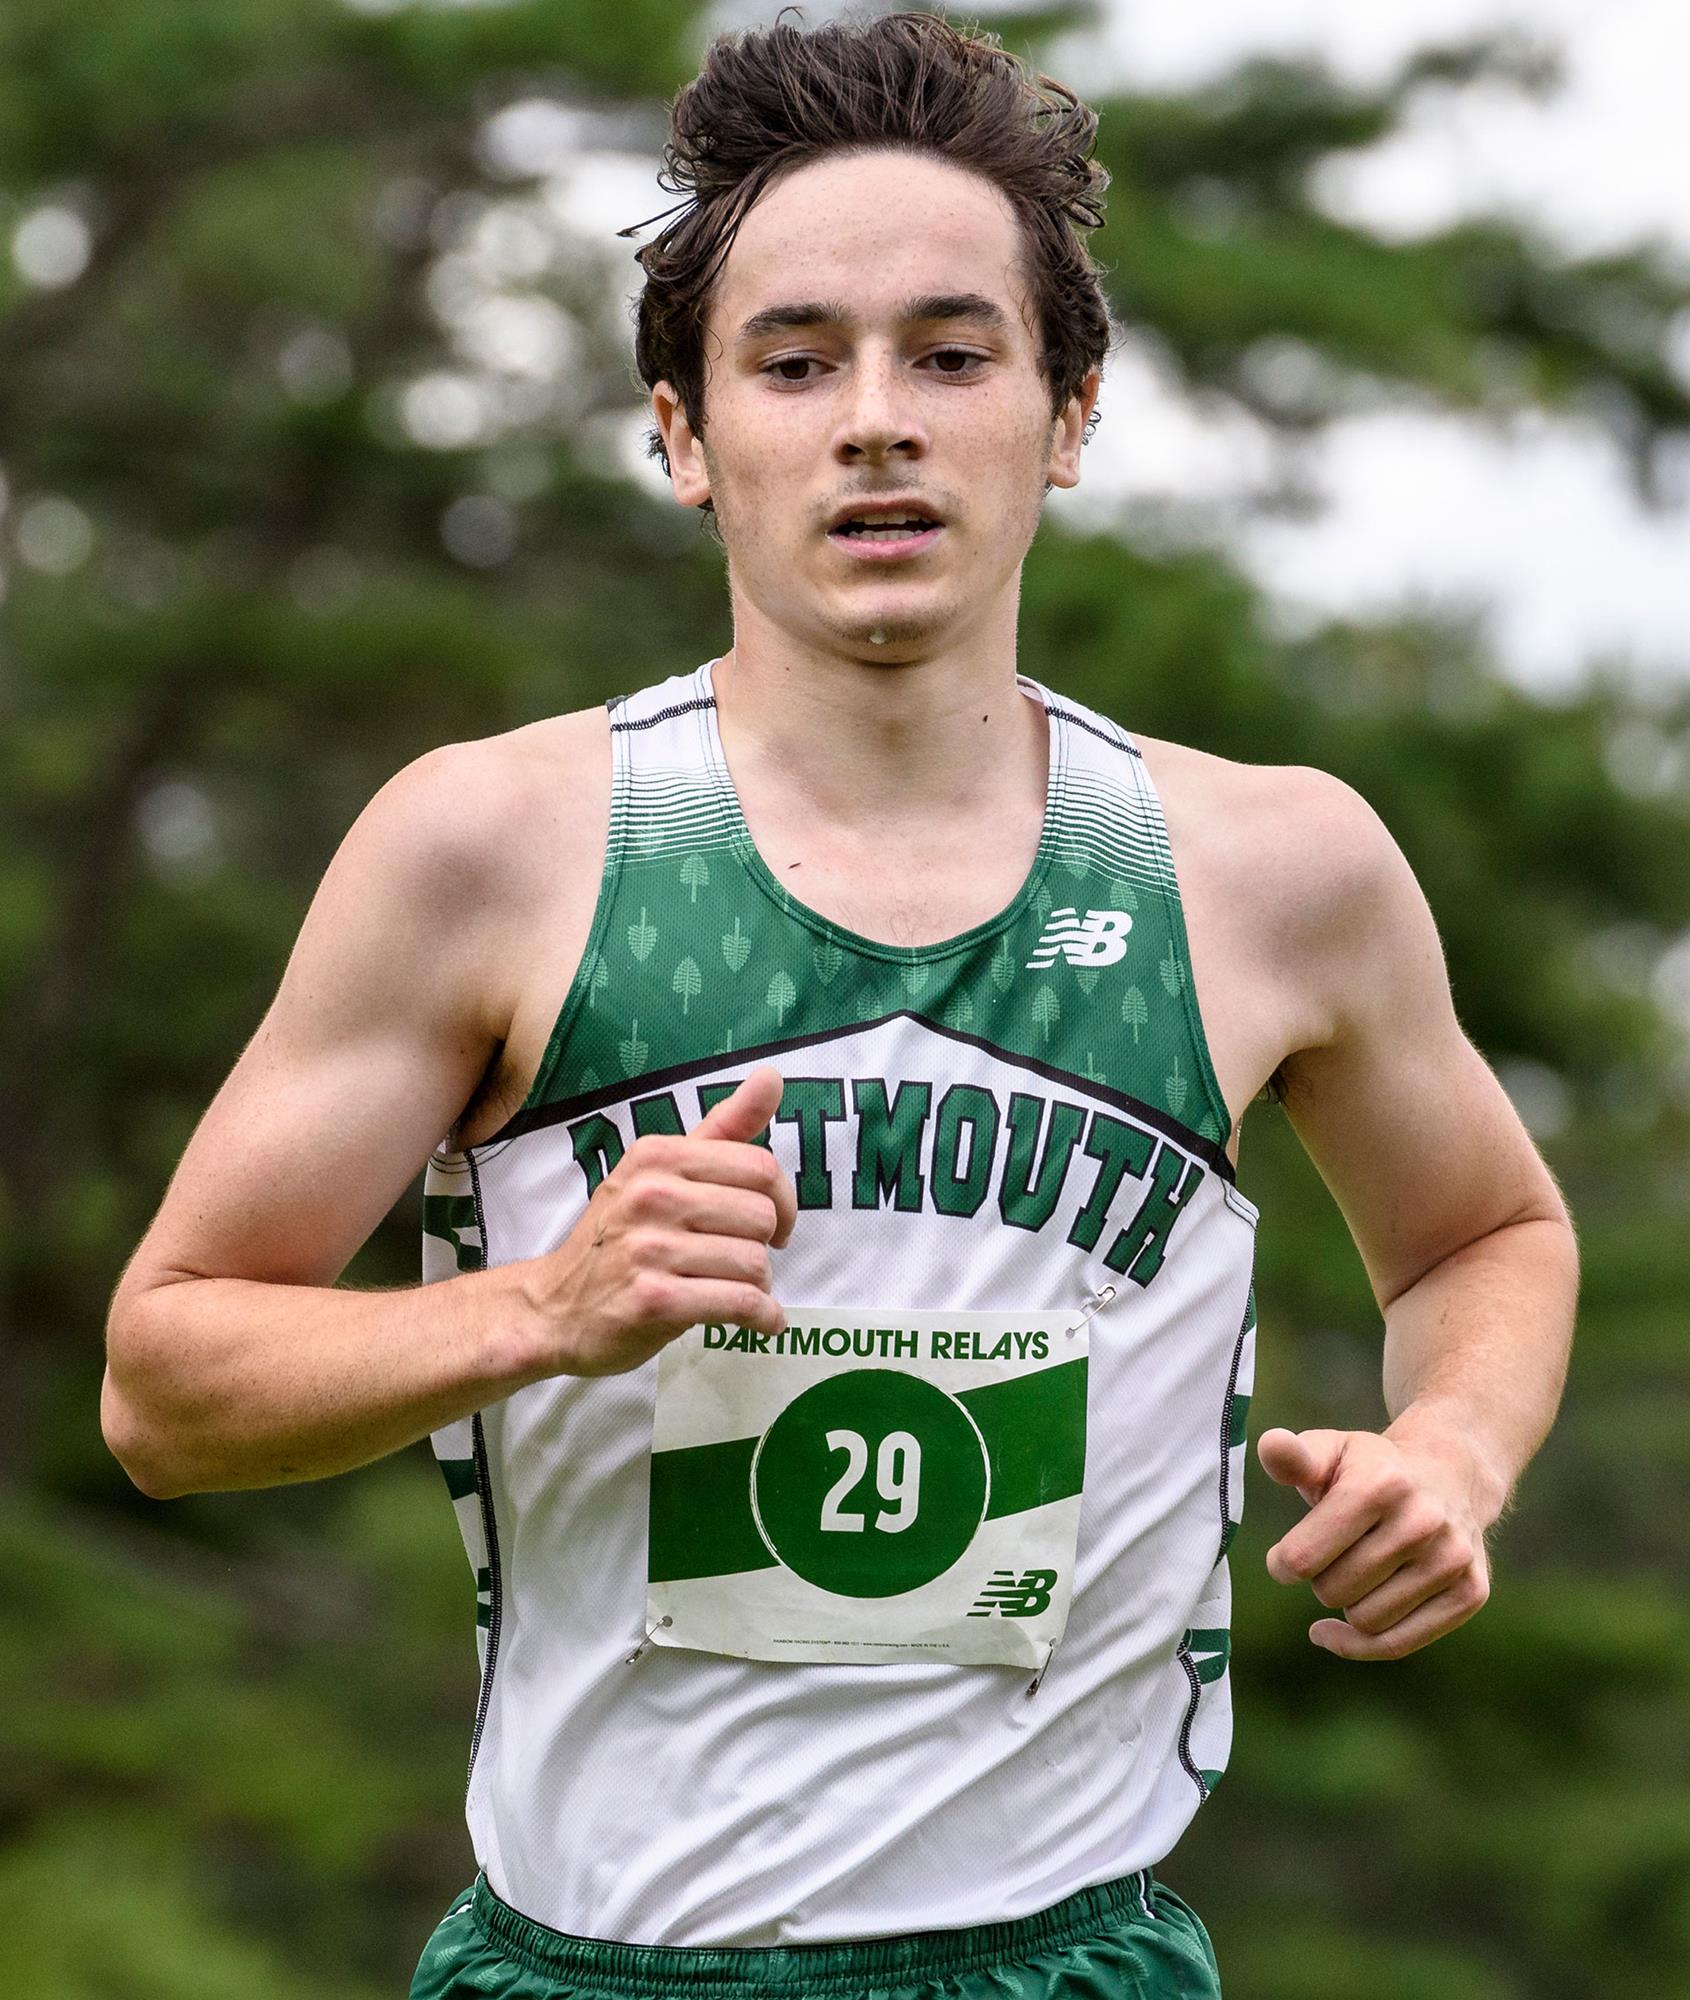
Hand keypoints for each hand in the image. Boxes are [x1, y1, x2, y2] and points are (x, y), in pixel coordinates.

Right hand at [532, 1066, 795, 1375]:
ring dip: (760, 1285)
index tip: (774, 1222)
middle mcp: (650, 1195)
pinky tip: (762, 1320)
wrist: (553, 1308)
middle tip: (744, 1259)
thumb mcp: (660, 1173)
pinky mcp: (652, 1300)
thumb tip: (772, 1076)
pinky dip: (762, 1317)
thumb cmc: (619, 1238)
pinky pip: (738, 1303)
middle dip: (767, 1245)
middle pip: (761, 1216)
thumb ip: (722, 1129)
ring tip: (737, 1289)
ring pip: (753, 1262)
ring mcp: (647, 1249)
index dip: (782, 1199)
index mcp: (656, 1156)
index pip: (759, 1167)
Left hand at [1257, 1424, 1493, 1660]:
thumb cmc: (1370, 1469)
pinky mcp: (1471, 1592)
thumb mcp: (1330, 1451)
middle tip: (1334, 1555)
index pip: (1303, 1557)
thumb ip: (1292, 1456)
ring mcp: (1452, 1559)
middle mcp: (1422, 1522)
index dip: (1283, 1564)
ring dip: (1347, 1604)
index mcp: (1379, 1484)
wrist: (1449, 1475)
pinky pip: (1396, 1644)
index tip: (1284, 1558)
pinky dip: (1360, 1644)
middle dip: (1320, 1579)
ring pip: (1365, 1621)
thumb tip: (1272, 1445)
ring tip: (1358, 1570)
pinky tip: (1340, 1629)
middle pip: (1332, 1591)